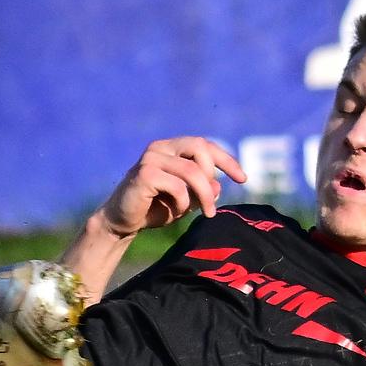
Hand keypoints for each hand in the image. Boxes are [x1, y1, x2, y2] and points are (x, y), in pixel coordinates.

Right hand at [98, 138, 244, 238]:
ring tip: (207, 213)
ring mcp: (151, 159)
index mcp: (171, 148)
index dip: (226, 160)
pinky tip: (177, 211)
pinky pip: (177, 186)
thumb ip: (203, 190)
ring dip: (205, 195)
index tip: (244, 179)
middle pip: (200, 148)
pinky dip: (184, 202)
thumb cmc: (155, 208)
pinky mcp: (144, 174)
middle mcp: (160, 147)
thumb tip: (219, 187)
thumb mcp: (186, 199)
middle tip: (214, 203)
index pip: (204, 145)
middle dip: (214, 176)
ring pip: (192, 171)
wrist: (122, 221)